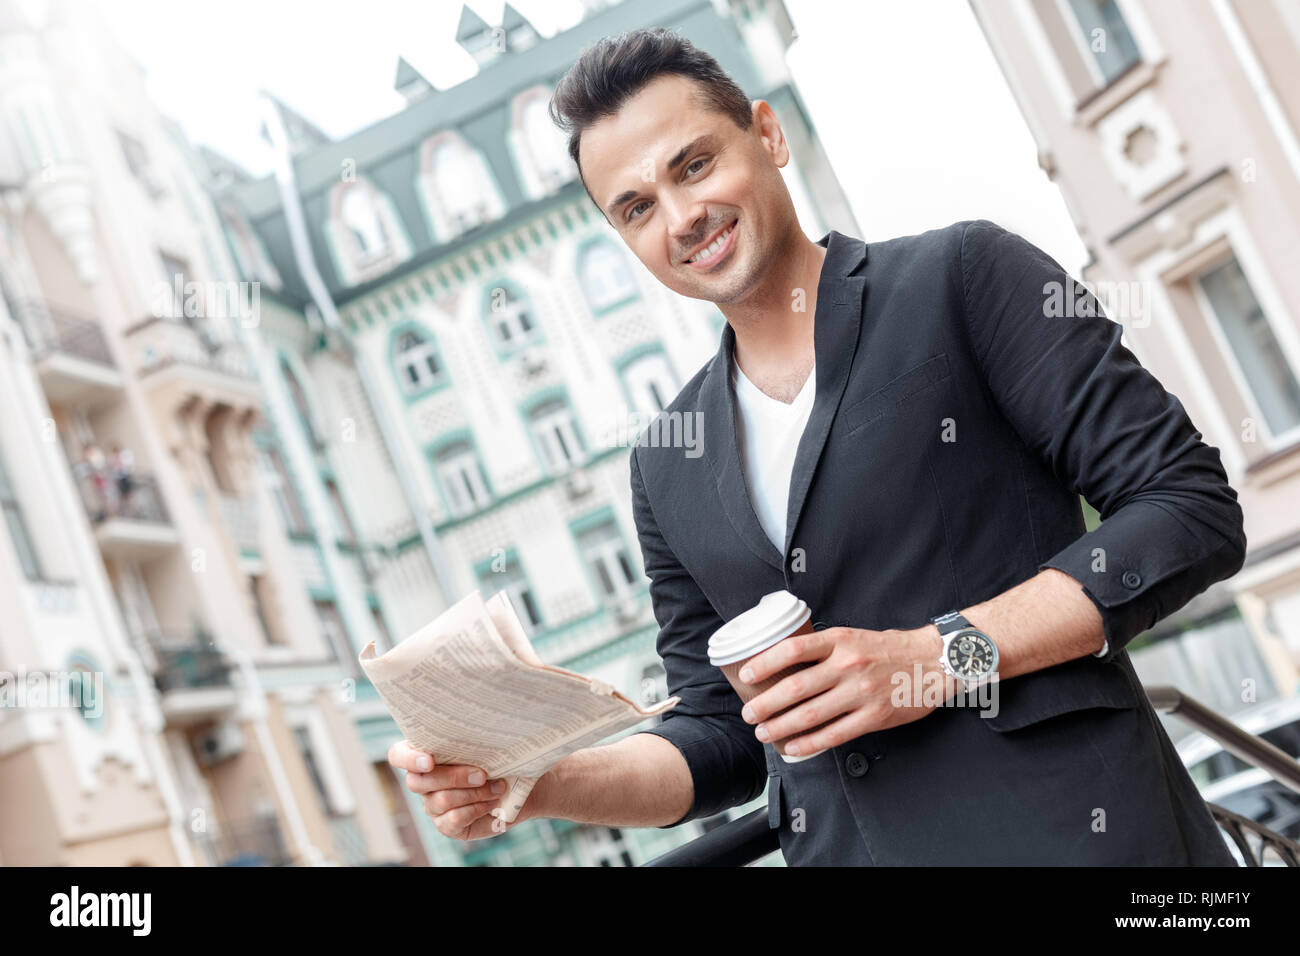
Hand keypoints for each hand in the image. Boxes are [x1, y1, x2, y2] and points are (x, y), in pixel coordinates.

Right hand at [388, 740, 536, 840]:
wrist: (521, 784)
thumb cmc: (499, 756)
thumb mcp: (485, 742)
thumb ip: (470, 737)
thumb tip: (475, 723)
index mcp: (425, 754)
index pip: (398, 755)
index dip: (408, 759)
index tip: (430, 760)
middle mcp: (424, 781)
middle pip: (417, 782)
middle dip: (453, 777)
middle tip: (482, 774)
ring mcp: (433, 805)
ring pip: (440, 800)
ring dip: (473, 793)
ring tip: (497, 787)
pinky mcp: (447, 826)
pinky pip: (453, 820)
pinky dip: (476, 809)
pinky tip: (492, 802)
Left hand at [737, 625, 964, 754]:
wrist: (935, 662)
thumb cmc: (891, 650)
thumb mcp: (855, 638)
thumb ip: (826, 651)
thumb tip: (788, 666)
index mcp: (841, 640)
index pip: (794, 650)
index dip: (766, 663)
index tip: (747, 675)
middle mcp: (849, 665)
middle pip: (796, 687)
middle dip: (766, 704)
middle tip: (749, 714)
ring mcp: (862, 692)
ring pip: (811, 714)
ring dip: (782, 726)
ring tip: (764, 732)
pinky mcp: (874, 716)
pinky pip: (834, 734)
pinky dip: (810, 743)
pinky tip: (793, 748)